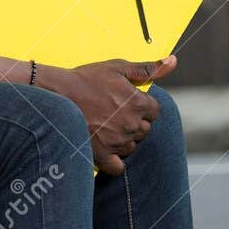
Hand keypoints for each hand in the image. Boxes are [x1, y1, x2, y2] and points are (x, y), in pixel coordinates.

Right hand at [39, 56, 176, 174]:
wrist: (56, 94)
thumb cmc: (86, 79)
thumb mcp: (118, 68)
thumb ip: (148, 68)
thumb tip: (172, 61)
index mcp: (139, 103)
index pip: (154, 111)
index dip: (142, 106)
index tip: (127, 102)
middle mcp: (131, 124)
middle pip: (144, 129)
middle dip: (133, 122)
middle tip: (113, 113)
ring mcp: (117, 141)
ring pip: (131, 146)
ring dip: (123, 139)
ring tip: (105, 126)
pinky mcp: (102, 154)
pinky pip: (117, 166)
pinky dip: (114, 160)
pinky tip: (106, 148)